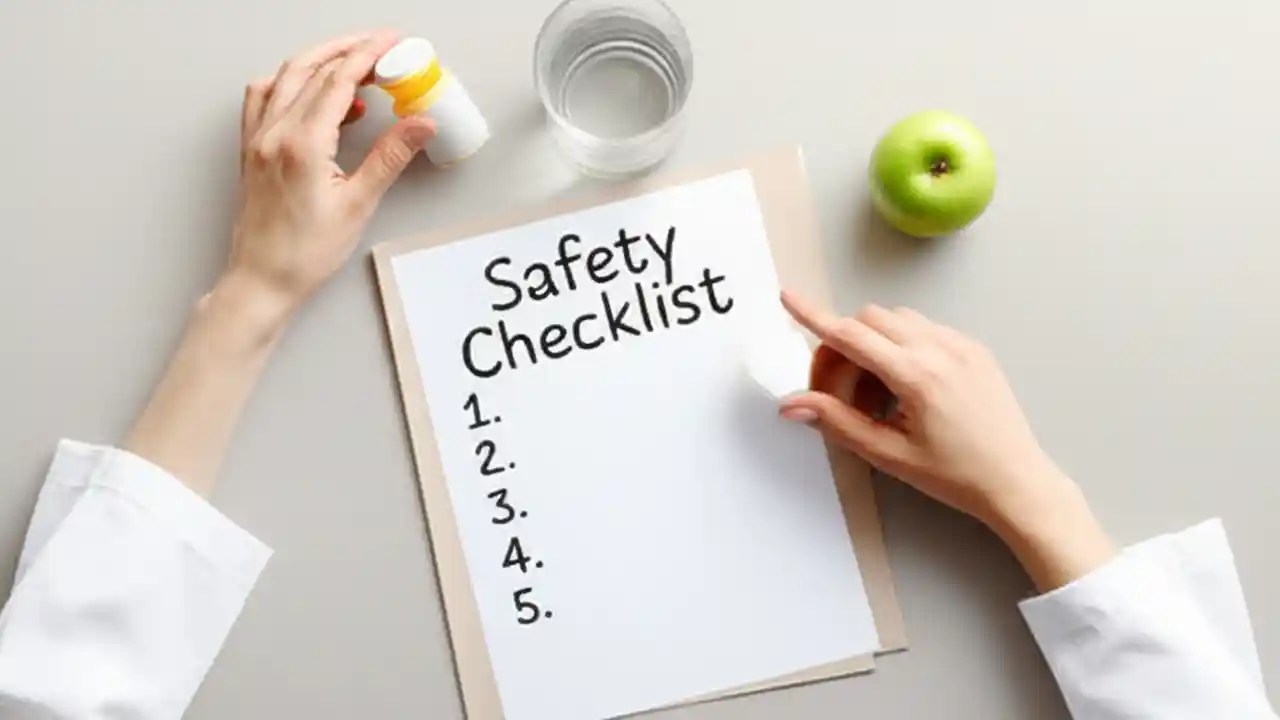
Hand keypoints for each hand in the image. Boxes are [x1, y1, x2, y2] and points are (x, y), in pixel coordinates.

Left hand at [228, 30, 435, 319]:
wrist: (262, 281)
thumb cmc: (303, 254)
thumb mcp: (358, 204)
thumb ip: (390, 156)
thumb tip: (419, 125)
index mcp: (301, 144)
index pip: (338, 81)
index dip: (368, 55)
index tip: (392, 44)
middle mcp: (273, 134)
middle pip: (310, 69)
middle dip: (348, 50)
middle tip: (380, 47)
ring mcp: (257, 139)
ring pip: (286, 78)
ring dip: (321, 62)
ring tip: (354, 68)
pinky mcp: (251, 149)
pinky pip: (265, 97)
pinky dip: (291, 83)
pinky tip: (313, 94)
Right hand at [778, 291, 1112, 590]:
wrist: (1017, 481)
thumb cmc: (956, 476)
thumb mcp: (889, 454)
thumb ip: (836, 422)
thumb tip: (793, 405)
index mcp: (917, 375)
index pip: (850, 335)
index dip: (813, 315)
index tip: (788, 297)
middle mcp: (940, 348)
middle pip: (868, 320)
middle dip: (842, 346)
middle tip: (838, 391)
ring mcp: (961, 344)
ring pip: (895, 320)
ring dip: (872, 344)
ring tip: (876, 394)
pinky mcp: (973, 348)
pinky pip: (923, 329)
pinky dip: (901, 346)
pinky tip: (904, 387)